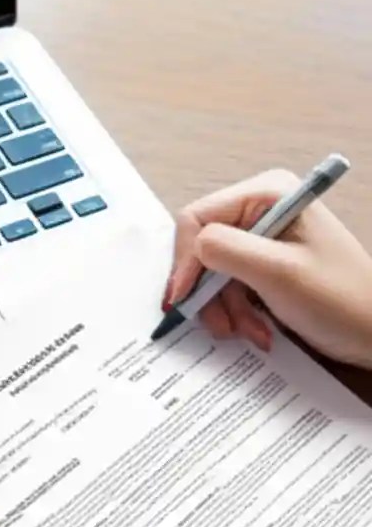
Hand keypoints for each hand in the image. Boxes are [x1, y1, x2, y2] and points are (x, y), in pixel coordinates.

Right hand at [167, 169, 371, 367]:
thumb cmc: (340, 300)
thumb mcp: (278, 273)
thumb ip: (226, 250)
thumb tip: (190, 249)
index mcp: (267, 194)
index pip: (198, 218)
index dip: (186, 260)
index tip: (185, 300)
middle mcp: (262, 207)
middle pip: (202, 247)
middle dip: (210, 292)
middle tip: (225, 326)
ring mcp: (263, 235)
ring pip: (212, 271)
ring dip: (225, 308)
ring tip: (251, 332)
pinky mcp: (265, 261)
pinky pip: (228, 284)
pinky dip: (237, 311)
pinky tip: (259, 329)